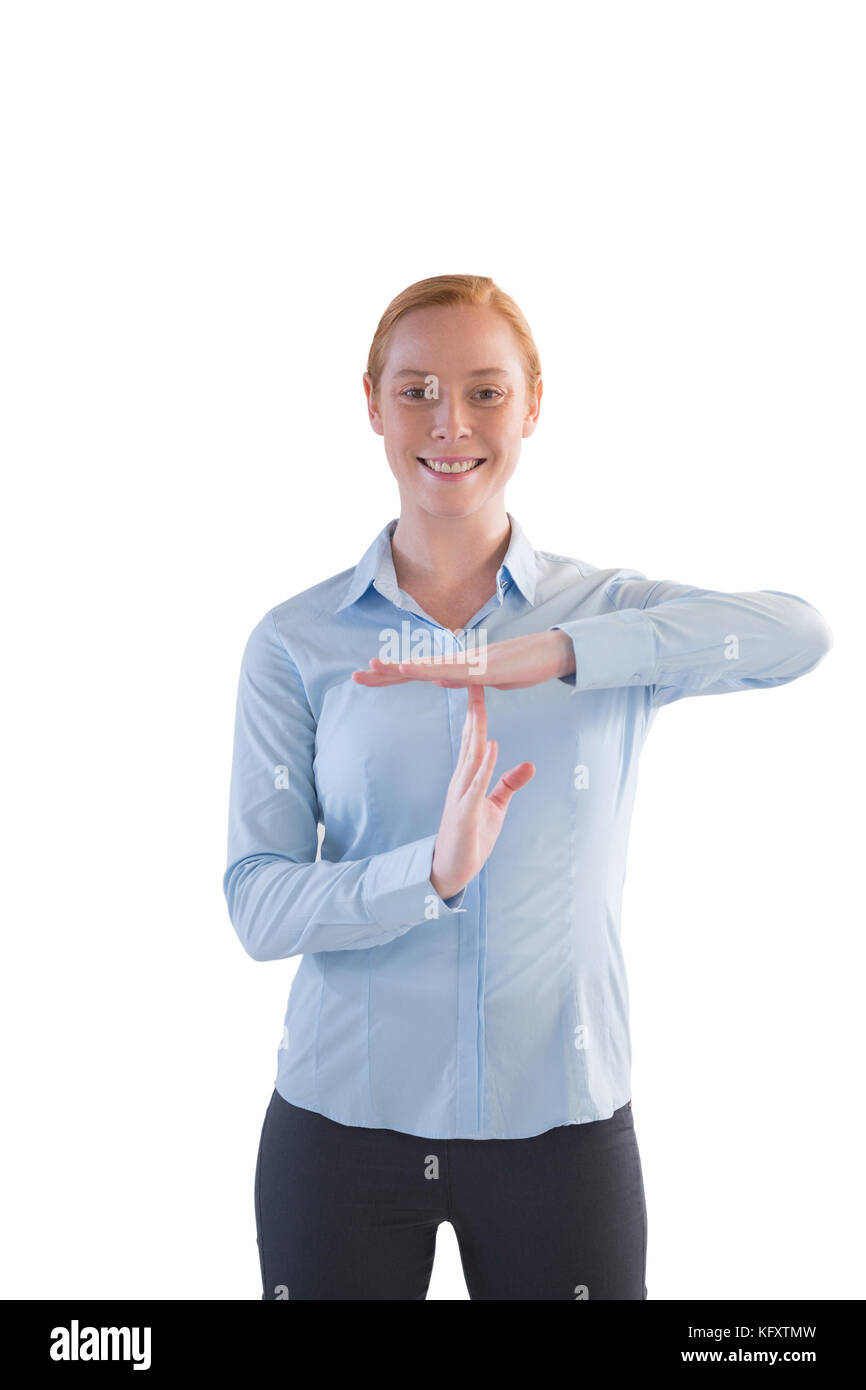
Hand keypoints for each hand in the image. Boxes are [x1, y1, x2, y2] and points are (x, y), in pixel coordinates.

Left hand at [352, 629, 574, 690]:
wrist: (554, 651)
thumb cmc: (525, 665)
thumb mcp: (489, 679)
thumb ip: (464, 680)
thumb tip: (441, 681)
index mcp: (459, 668)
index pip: (420, 672)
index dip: (393, 674)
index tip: (368, 675)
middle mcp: (460, 662)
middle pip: (416, 668)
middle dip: (385, 672)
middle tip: (355, 674)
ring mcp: (471, 663)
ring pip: (429, 667)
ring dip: (401, 668)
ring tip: (374, 666)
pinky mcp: (484, 669)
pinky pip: (453, 672)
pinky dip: (430, 670)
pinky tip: (412, 669)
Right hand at [429, 685, 534, 899]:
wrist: (451, 869)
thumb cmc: (471, 838)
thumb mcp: (497, 807)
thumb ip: (509, 784)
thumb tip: (528, 764)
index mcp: (467, 777)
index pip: (473, 739)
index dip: (477, 712)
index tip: (480, 687)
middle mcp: (461, 780)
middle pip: (470, 739)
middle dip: (473, 709)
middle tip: (476, 678)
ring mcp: (461, 794)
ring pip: (471, 755)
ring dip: (476, 729)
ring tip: (480, 702)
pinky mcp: (465, 811)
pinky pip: (477, 784)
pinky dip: (485, 764)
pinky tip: (491, 745)